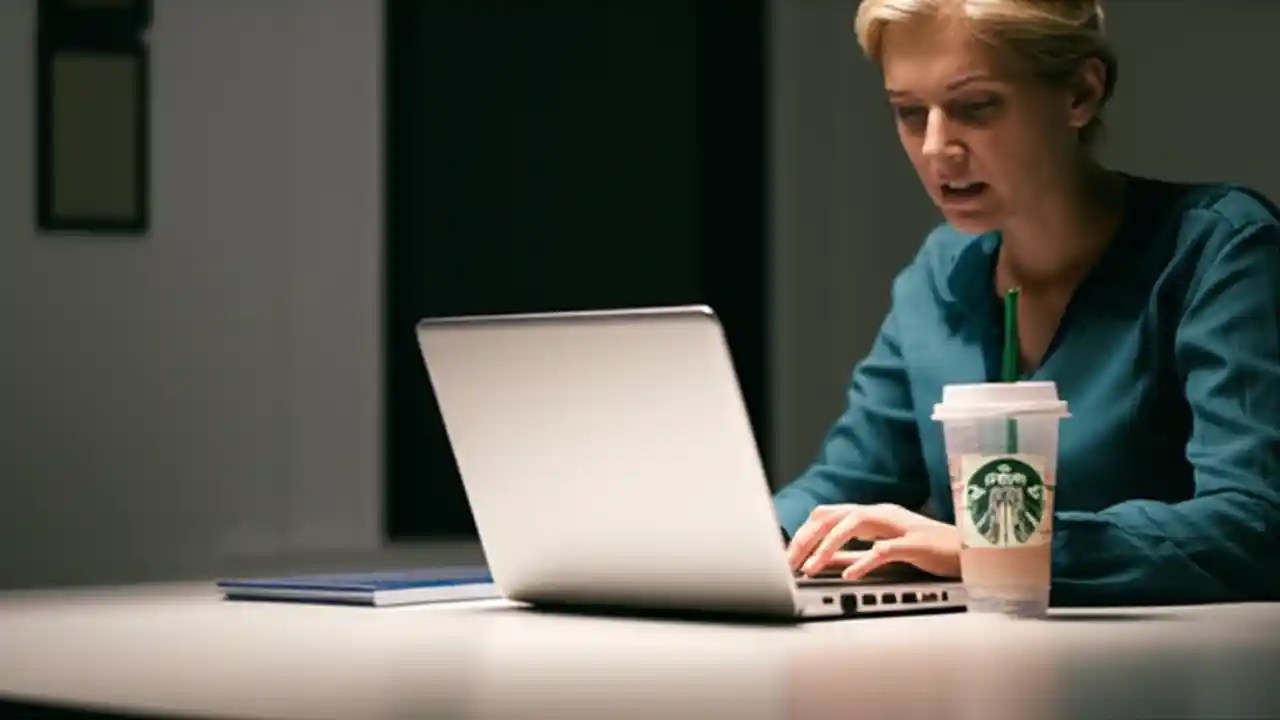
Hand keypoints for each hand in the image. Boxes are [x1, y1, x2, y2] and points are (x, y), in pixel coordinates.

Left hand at [787, 503, 961, 580]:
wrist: (970, 553)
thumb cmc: (926, 550)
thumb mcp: (881, 550)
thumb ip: (852, 553)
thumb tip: (821, 561)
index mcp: (870, 514)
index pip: (825, 514)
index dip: (802, 533)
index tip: (786, 556)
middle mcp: (880, 513)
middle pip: (832, 515)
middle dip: (806, 538)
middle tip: (790, 562)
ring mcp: (898, 525)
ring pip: (853, 523)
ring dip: (828, 546)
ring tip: (812, 567)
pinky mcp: (915, 542)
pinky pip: (885, 548)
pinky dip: (864, 560)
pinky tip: (850, 574)